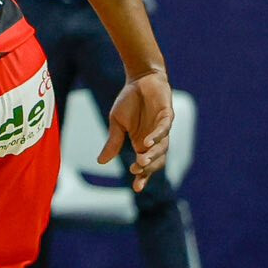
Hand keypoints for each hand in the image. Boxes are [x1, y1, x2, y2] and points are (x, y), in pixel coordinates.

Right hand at [98, 69, 172, 191]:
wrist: (140, 79)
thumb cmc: (129, 101)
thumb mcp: (117, 124)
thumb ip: (113, 142)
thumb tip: (101, 162)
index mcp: (142, 143)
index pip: (146, 165)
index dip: (143, 177)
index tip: (136, 188)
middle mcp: (154, 139)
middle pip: (156, 161)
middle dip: (148, 169)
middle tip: (136, 172)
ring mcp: (162, 128)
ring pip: (162, 148)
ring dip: (152, 156)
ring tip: (141, 161)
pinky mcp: (166, 115)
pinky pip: (163, 130)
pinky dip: (156, 137)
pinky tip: (146, 143)